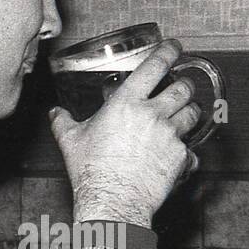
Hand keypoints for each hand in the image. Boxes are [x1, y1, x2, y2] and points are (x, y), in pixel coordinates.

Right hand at [49, 40, 200, 228]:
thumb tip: (55, 114)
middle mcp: (152, 114)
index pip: (155, 66)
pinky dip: (187, 151)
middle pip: (183, 88)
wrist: (112, 202)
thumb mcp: (71, 141)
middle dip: (185, 85)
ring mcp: (170, 136)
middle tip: (181, 88)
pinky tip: (177, 156)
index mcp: (126, 102)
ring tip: (184, 117)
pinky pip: (192, 150)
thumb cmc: (92, 172)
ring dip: (190, 113)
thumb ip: (64, 122)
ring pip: (193, 114)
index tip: (175, 47)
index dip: (168, 51)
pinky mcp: (180, 158)